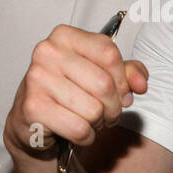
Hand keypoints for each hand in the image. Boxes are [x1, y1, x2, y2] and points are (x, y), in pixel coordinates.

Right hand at [4, 24, 148, 159]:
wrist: (33, 119)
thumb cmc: (69, 91)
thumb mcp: (101, 73)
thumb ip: (128, 72)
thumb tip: (140, 82)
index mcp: (64, 35)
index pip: (109, 53)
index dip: (122, 79)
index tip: (118, 91)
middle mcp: (47, 52)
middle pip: (104, 84)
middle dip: (112, 107)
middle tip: (104, 112)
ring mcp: (37, 78)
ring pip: (94, 110)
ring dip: (97, 123)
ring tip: (86, 119)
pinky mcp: (32, 107)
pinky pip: (79, 129)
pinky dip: (84, 136)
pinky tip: (75, 130)